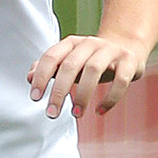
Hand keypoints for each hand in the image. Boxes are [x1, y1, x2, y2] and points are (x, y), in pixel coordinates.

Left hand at [29, 34, 148, 117]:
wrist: (127, 45)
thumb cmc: (92, 59)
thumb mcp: (70, 62)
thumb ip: (50, 68)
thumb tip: (28, 77)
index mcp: (72, 43)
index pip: (51, 57)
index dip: (41, 76)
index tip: (35, 97)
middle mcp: (90, 43)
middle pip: (70, 65)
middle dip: (59, 91)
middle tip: (51, 113)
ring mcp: (111, 51)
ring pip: (93, 70)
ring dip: (82, 95)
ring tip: (75, 114)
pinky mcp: (129, 61)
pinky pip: (120, 80)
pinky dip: (110, 98)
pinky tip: (100, 111)